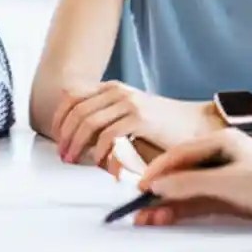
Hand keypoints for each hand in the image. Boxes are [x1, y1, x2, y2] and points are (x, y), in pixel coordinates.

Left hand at [50, 81, 221, 166]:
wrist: (197, 124)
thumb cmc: (162, 126)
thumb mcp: (129, 115)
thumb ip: (105, 118)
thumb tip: (76, 135)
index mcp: (112, 88)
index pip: (72, 96)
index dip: (58, 117)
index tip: (55, 137)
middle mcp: (118, 91)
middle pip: (77, 111)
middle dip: (65, 135)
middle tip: (64, 155)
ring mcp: (129, 103)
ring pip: (89, 122)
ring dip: (77, 144)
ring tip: (75, 160)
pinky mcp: (140, 118)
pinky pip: (109, 134)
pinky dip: (101, 151)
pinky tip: (102, 163)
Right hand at [134, 129, 251, 226]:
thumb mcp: (227, 184)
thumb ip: (190, 184)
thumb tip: (158, 186)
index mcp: (220, 140)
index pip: (178, 153)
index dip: (157, 169)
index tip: (140, 185)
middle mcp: (220, 156)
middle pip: (180, 172)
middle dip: (158, 190)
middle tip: (138, 205)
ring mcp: (224, 177)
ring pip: (186, 190)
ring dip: (166, 203)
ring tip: (146, 216)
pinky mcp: (229, 196)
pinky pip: (197, 202)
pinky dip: (181, 210)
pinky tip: (166, 217)